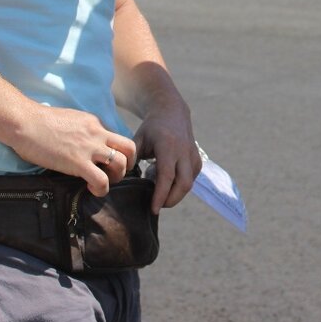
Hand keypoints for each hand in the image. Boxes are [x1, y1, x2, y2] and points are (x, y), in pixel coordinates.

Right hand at [9, 104, 136, 196]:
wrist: (24, 122)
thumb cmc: (38, 122)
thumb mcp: (69, 120)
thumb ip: (80, 131)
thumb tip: (80, 144)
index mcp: (93, 123)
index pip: (116, 138)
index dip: (115, 152)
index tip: (106, 162)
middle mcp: (97, 133)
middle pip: (129, 148)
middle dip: (128, 164)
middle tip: (114, 173)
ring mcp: (89, 148)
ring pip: (121, 163)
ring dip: (117, 177)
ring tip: (103, 183)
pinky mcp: (78, 163)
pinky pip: (102, 180)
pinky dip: (102, 189)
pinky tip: (91, 189)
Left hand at [132, 97, 201, 212]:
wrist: (172, 112)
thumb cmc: (152, 127)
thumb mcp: (138, 139)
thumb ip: (131, 158)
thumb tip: (122, 178)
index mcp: (168, 146)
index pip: (167, 176)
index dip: (161, 195)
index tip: (153, 209)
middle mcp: (184, 152)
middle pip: (184, 184)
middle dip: (171, 200)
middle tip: (157, 207)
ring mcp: (193, 156)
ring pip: (189, 184)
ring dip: (175, 194)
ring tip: (159, 192)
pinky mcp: (197, 161)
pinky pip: (191, 180)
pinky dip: (179, 186)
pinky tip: (167, 182)